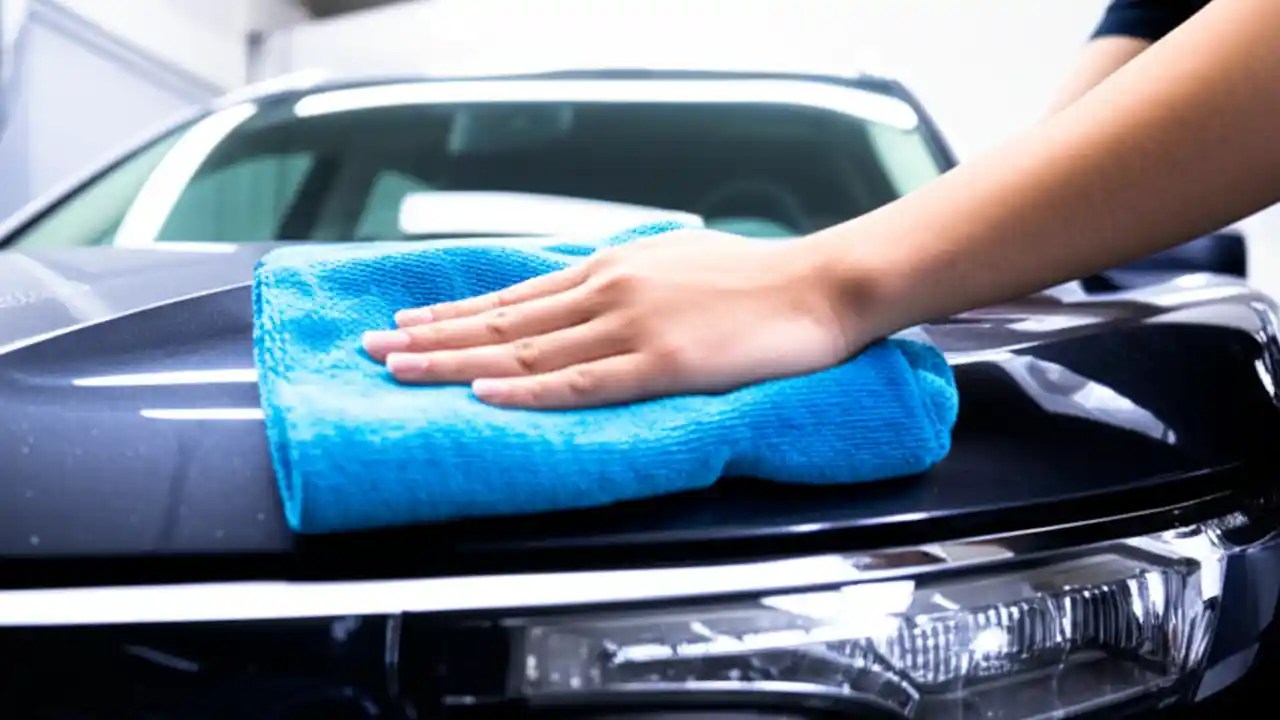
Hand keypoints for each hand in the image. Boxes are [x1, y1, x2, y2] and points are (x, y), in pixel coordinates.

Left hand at [361, 230, 864, 408]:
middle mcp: (609, 289)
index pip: (514, 294)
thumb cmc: (756, 279)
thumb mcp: (675, 262)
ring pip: (526, 350)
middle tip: (375, 349)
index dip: (456, 312)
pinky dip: (528, 391)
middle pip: (503, 320)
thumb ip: (623, 281)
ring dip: (457, 362)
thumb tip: (583, 294)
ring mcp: (631, 325)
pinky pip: (581, 383)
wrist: (821, 285)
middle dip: (432, 336)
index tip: (408, 321)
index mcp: (612, 268)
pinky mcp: (662, 363)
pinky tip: (485, 396)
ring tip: (403, 370)